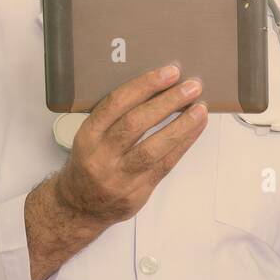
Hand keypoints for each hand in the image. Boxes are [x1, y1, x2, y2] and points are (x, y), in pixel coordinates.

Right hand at [54, 63, 209, 224]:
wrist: (79, 207)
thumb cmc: (90, 163)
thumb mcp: (91, 137)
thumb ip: (117, 117)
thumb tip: (159, 88)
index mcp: (87, 135)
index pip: (116, 104)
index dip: (145, 85)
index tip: (169, 72)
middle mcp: (101, 156)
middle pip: (136, 124)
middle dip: (167, 102)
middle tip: (191, 86)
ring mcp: (119, 176)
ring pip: (154, 148)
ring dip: (181, 125)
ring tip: (200, 108)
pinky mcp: (138, 192)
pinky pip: (165, 164)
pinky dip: (184, 144)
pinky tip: (196, 128)